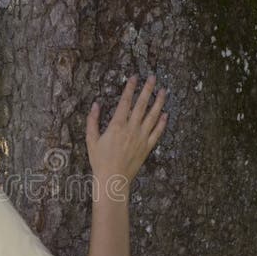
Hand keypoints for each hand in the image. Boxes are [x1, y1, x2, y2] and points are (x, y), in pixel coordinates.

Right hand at [85, 74, 167, 188]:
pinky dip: (162, 123)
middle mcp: (131, 129)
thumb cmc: (99, 160)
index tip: (134, 77)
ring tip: (163, 91)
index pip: (125, 101)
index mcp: (117, 125)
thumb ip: (92, 121)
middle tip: (153, 77)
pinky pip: (157, 132)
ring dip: (159, 102)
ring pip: (153, 116)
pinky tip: (166, 114)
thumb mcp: (91, 139)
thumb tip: (95, 105)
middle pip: (142, 105)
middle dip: (148, 89)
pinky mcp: (147, 147)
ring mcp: (141, 137)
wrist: (113, 179)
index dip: (130, 88)